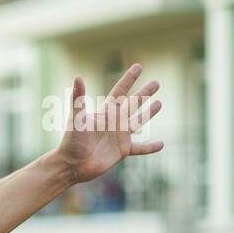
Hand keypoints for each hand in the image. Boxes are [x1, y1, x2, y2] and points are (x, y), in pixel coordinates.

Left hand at [54, 63, 162, 184]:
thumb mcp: (77, 118)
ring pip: (139, 121)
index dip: (129, 79)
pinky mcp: (122, 150)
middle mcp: (114, 122)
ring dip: (149, 113)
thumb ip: (78, 98)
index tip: (138, 66)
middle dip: (144, 93)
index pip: (120, 91)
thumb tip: (78, 77)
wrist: (71, 165)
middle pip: (133, 103)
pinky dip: (150, 147)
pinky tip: (162, 144)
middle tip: (157, 82)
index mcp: (105, 112)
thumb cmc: (71, 141)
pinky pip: (140, 148)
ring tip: (160, 103)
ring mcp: (120, 136)